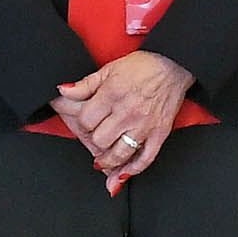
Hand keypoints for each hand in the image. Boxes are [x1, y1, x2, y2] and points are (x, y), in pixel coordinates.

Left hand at [51, 50, 192, 180]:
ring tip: (103, 160)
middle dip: (94, 141)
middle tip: (96, 138)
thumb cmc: (143, 66)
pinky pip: (145, 159)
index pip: (86, 121)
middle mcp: (127, 112)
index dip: (82, 124)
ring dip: (107, 162)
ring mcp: (144, 125)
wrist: (174, 64)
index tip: (86, 124)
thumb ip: (85, 85)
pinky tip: (123, 172)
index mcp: (112, 94)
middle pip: (100, 140)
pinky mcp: (159, 134)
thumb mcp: (109, 69)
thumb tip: (63, 92)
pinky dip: (132, 169)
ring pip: (119, 154)